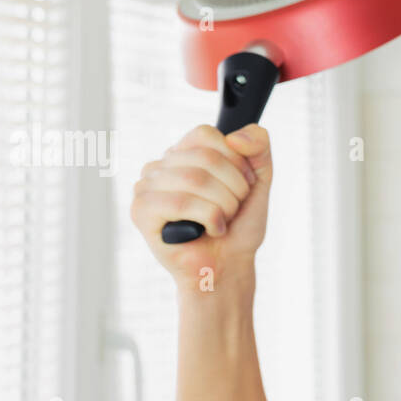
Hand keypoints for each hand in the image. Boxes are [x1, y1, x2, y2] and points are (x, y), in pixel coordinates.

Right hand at [129, 123, 272, 288]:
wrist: (229, 265)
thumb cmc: (238, 225)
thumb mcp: (259, 179)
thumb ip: (258, 145)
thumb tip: (236, 136)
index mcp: (182, 152)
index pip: (206, 135)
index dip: (235, 162)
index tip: (243, 187)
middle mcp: (160, 165)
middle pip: (205, 158)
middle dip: (234, 189)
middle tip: (233, 211)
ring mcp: (146, 186)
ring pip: (195, 180)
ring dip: (224, 206)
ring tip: (222, 221)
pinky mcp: (140, 211)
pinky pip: (182, 203)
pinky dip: (210, 219)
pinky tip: (210, 230)